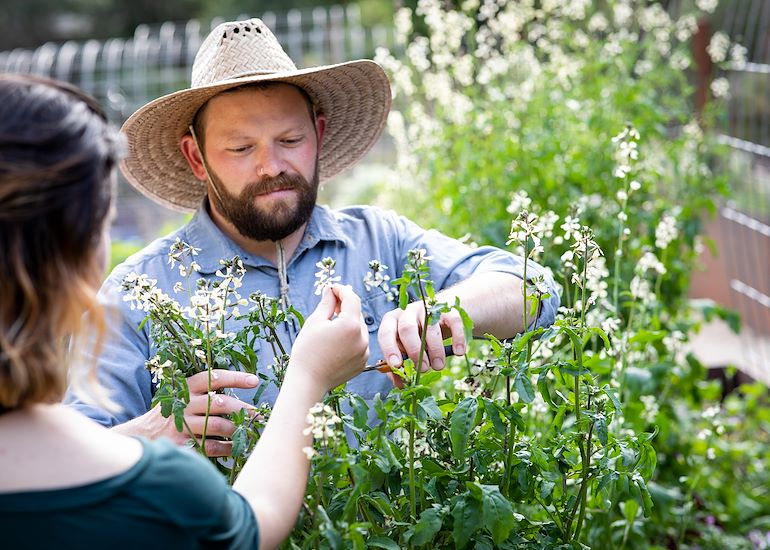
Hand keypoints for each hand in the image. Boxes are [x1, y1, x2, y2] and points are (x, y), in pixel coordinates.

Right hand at [112, 369, 258, 456]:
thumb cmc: (171, 412)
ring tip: (249, 431)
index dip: (236, 378)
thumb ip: (204, 391)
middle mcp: (184, 404)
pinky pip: (211, 447)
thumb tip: (239, 391)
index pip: (214, 377)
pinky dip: (226, 448)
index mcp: (186, 387)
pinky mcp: (182, 444)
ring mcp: (182, 424)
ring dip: (236, 429)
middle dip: (243, 409)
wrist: (142, 435)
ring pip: (218, 426)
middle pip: (220, 403)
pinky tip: (236, 447)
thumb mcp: (181, 394)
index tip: (254, 380)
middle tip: (258, 414)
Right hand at [288, 284, 367, 390]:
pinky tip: (335, 343)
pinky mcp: (362, 362)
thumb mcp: (314, 322)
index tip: (332, 288)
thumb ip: (327, 303)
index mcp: (351, 325)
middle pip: (357, 314)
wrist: (307, 382)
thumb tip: (331, 290)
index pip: (352, 299)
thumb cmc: (307, 351)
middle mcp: (363, 338)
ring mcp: (364, 352)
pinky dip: (351, 339)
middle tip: (330, 304)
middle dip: (345, 307)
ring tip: (330, 327)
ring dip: (348, 323)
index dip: (342, 290)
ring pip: (359, 329)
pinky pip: (359, 344)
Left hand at [377, 301, 466, 372]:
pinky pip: (453, 321)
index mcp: (392, 322)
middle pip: (407, 328)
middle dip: (415, 351)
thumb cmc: (416, 337)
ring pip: (430, 326)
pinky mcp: (447, 309)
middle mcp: (407, 312)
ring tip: (438, 366)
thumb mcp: (405, 349)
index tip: (397, 365)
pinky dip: (457, 338)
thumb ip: (400, 366)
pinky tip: (459, 352)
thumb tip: (400, 385)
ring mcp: (427, 309)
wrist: (438, 316)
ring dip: (435, 349)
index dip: (390, 349)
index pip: (386, 333)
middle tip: (424, 369)